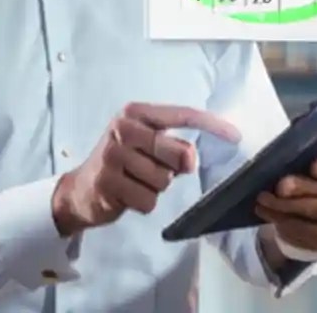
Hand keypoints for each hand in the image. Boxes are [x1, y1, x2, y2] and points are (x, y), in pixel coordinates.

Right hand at [52, 103, 240, 236]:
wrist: (80, 190)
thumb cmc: (122, 163)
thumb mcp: (146, 147)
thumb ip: (173, 148)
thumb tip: (190, 160)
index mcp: (136, 113)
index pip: (182, 114)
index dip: (212, 125)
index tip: (236, 136)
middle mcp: (123, 128)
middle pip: (177, 152)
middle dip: (174, 168)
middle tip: (152, 169)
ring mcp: (112, 155)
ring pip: (164, 180)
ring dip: (156, 188)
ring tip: (135, 182)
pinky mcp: (107, 182)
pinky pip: (148, 200)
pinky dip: (143, 203)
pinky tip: (126, 195)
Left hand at [254, 148, 316, 254]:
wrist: (313, 207)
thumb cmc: (315, 170)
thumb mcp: (315, 151)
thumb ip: (312, 138)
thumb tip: (297, 129)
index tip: (314, 166)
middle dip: (306, 187)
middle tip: (280, 186)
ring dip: (292, 205)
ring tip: (266, 199)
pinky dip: (290, 223)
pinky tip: (272, 213)